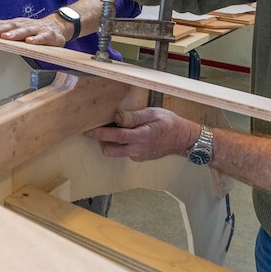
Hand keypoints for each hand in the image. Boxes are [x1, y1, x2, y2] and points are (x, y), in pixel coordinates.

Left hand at [0, 15, 70, 45]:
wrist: (58, 25)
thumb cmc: (34, 28)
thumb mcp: (15, 25)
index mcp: (16, 23)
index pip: (1, 24)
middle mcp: (25, 24)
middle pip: (11, 26)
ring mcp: (37, 29)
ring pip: (25, 31)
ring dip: (15, 34)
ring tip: (6, 37)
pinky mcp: (49, 35)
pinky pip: (43, 38)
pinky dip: (37, 39)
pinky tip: (30, 42)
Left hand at [84, 108, 199, 161]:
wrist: (183, 139)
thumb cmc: (169, 123)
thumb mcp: (153, 113)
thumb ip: (134, 116)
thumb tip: (117, 117)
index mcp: (142, 136)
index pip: (116, 136)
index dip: (99, 134)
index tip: (87, 130)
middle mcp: (138, 149)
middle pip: (110, 150)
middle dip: (100, 141)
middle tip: (97, 128)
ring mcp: (138, 156)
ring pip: (115, 152)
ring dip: (110, 142)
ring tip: (113, 128)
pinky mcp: (139, 158)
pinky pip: (124, 152)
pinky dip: (120, 144)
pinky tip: (126, 134)